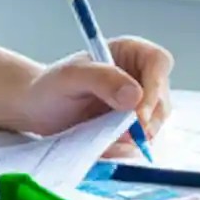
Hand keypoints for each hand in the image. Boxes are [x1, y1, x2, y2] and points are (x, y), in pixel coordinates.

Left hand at [10, 36, 173, 150]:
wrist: (37, 110)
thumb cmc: (50, 86)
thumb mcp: (70, 77)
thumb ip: (101, 80)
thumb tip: (135, 95)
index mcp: (129, 52)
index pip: (158, 63)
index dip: (155, 87)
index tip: (138, 114)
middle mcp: (140, 76)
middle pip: (162, 97)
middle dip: (147, 119)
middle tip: (124, 137)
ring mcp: (139, 103)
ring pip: (155, 122)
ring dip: (137, 136)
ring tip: (108, 141)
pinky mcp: (132, 126)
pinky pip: (140, 140)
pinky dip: (126, 147)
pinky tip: (105, 147)